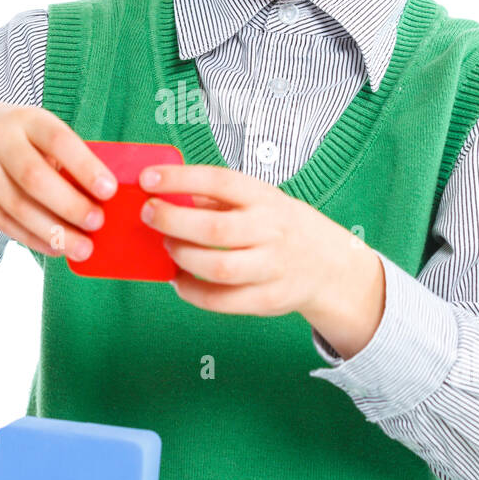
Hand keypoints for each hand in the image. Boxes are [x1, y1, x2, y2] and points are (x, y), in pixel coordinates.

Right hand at [0, 103, 118, 259]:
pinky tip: (54, 248)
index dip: (85, 167)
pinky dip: (31, 239)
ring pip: (18, 207)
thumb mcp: (29, 129)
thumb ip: (59, 155)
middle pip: (36, 178)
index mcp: (25, 118)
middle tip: (97, 224)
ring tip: (82, 248)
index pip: (59, 140)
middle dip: (70, 206)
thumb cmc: (5, 136)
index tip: (109, 190)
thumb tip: (100, 196)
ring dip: (54, 232)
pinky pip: (2, 222)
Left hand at [138, 162, 385, 356]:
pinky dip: (192, 292)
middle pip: (215, 229)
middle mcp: (271, 231)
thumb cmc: (280, 226)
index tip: (149, 179)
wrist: (329, 266)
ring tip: (167, 246)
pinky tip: (178, 279)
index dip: (181, 179)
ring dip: (182, 257)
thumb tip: (166, 194)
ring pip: (218, 267)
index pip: (220, 182)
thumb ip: (217, 197)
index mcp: (266, 198)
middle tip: (149, 215)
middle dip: (173, 221)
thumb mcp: (259, 199)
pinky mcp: (267, 299)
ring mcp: (271, 268)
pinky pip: (222, 301)